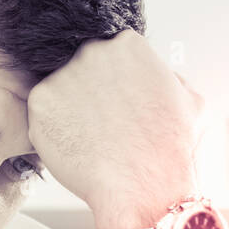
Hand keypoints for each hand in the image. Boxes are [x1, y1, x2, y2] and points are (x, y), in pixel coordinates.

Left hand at [26, 29, 205, 228]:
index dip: (113, 84)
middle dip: (88, 92)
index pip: (110, 54)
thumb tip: (164, 76)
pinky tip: (73, 145)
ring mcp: (63, 74)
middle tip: (100, 124)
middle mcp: (93, 50)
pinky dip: (53, 130)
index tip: (115, 105)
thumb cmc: (165, 150)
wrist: (140, 185)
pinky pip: (42, 113)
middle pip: (82, 68)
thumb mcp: (188, 100)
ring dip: (69, 111)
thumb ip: (169, 78)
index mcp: (127, 43)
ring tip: (89, 138)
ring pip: (61, 90)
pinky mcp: (40, 101)